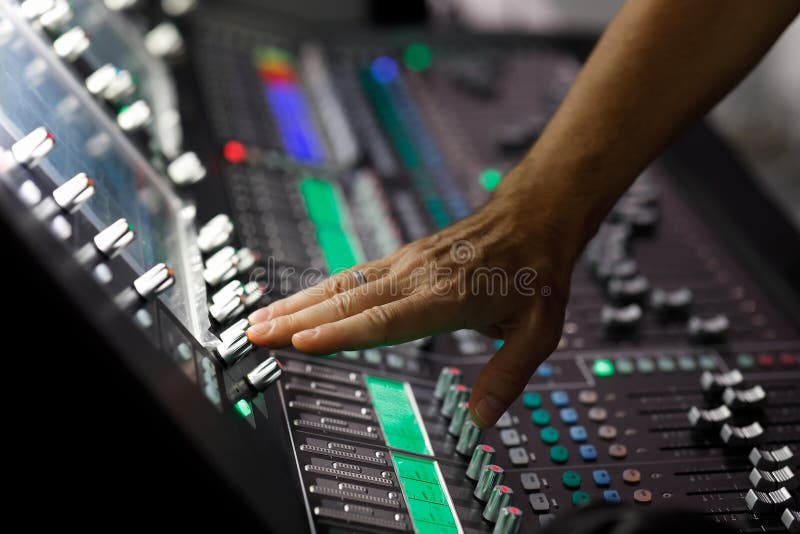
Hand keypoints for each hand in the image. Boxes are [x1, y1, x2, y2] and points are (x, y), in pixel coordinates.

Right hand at [246, 167, 581, 426]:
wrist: (533, 216)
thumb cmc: (536, 271)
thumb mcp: (539, 329)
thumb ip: (508, 375)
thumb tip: (481, 420)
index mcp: (448, 295)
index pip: (385, 319)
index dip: (342, 333)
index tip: (302, 341)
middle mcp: (418, 276)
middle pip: (349, 300)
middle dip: (299, 318)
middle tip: (256, 333)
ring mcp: (406, 264)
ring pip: (343, 284)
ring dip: (299, 302)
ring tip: (261, 318)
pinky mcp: (401, 259)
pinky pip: (353, 274)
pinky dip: (319, 289)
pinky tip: (299, 301)